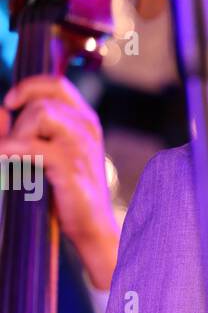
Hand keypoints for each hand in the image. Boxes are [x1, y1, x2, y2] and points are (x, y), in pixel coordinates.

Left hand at [0, 75, 118, 289]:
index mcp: (85, 121)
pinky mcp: (71, 166)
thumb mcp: (52, 153)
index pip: (57, 85)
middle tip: (9, 145)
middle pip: (43, 101)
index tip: (10, 102)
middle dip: (18, 120)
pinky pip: (33, 145)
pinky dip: (10, 150)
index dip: (29, 87)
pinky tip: (4, 158)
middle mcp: (87, 128)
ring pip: (41, 114)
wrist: (94, 227)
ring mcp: (81, 145)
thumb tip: (1, 112)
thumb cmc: (70, 192)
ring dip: (17, 133)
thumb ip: (31, 130)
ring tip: (11, 155)